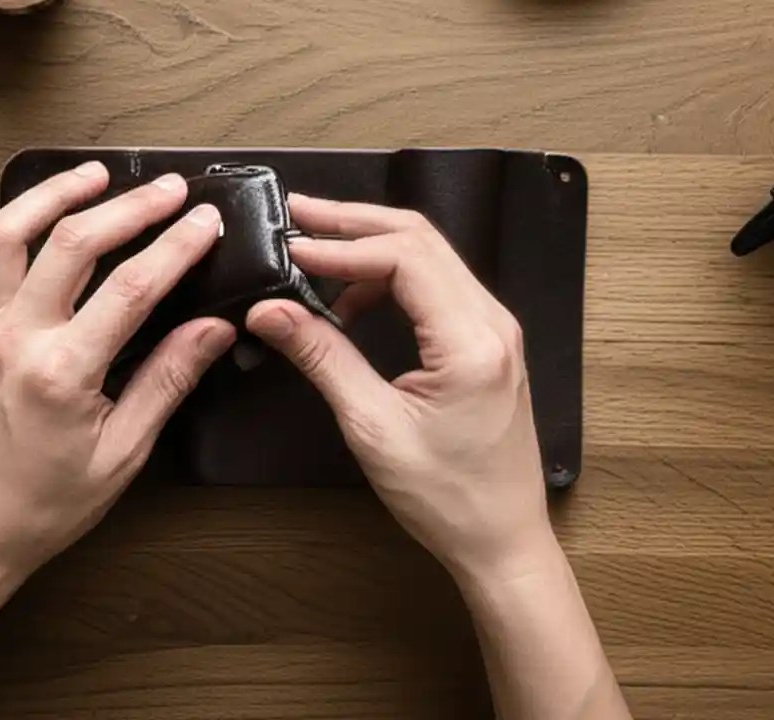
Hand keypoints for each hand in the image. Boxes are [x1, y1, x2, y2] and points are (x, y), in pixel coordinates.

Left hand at [0, 149, 234, 597]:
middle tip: (169, 189)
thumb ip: (167, 381)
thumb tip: (213, 328)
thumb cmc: (47, 503)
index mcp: (63, 372)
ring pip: (7, 232)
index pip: (132, 286)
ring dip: (52, 191)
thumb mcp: (124, 453)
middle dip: (129, 207)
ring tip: (95, 173)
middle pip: (73, 243)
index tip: (206, 220)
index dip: (176, 245)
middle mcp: (13, 339)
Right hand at [246, 194, 549, 580]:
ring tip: (314, 254)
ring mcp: (494, 329)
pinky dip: (391, 277)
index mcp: (471, 341)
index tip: (292, 248)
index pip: (404, 257)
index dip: (342, 245)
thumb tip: (271, 312)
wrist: (501, 540)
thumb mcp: (373, 428)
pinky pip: (437, 286)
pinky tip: (351, 299)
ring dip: (372, 246)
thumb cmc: (447, 498)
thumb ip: (323, 359)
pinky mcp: (485, 343)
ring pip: (430, 257)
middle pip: (421, 238)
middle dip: (354, 222)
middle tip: (297, 214)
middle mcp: (492, 322)